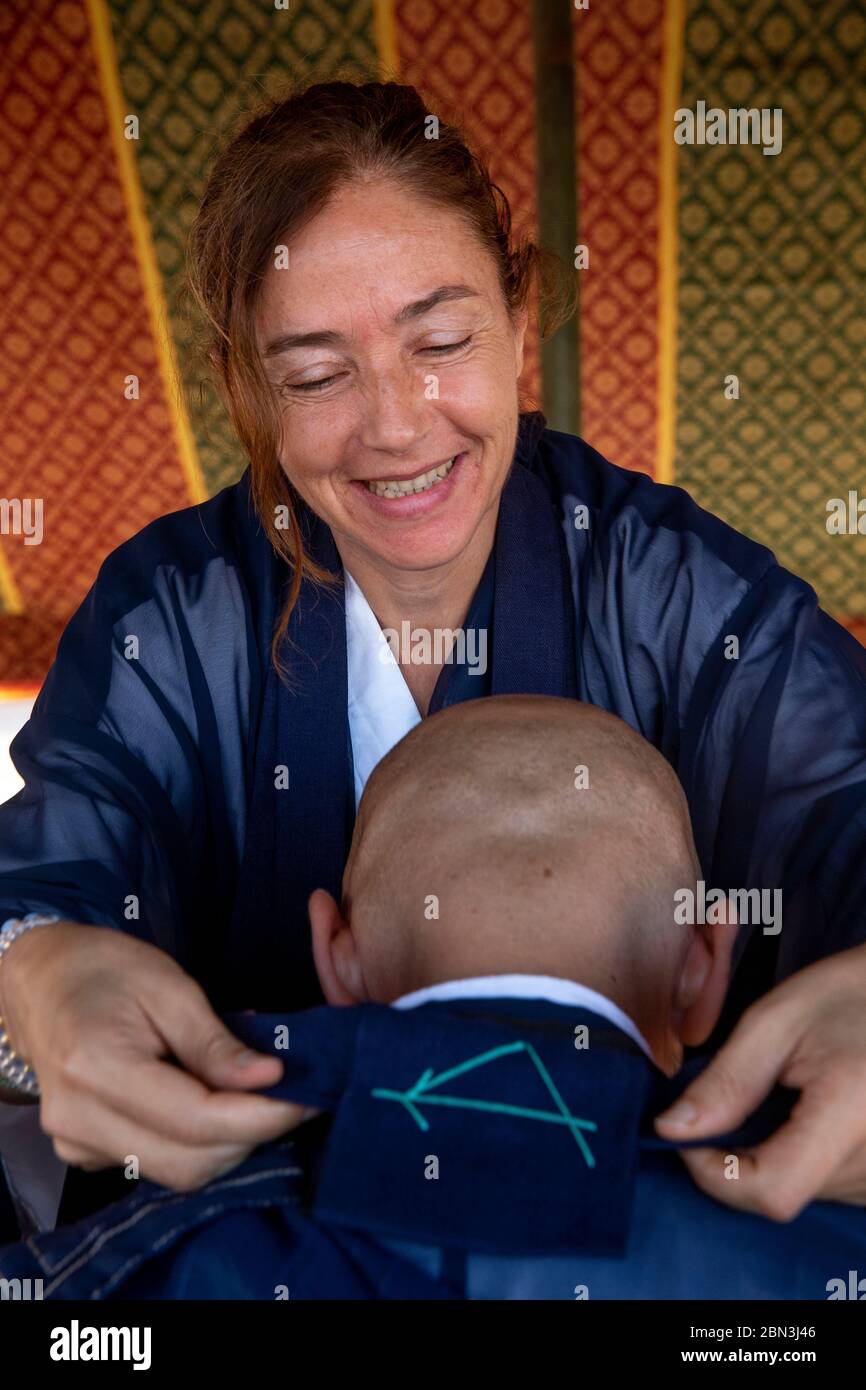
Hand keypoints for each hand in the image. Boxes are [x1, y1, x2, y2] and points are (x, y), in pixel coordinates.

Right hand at [0, 922, 306, 1190]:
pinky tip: (213, 1103)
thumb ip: (216, 1042)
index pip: (196, 1120)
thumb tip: (271, 1079)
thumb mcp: (169, 986)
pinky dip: (197, 1142)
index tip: (307, 1098)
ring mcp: (75, 1142)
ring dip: (228, 1144)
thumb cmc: (105, 969)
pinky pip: (155, 1163)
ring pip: (177, 1171)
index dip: (261, 1117)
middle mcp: (79, 1119)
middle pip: (189, 1162)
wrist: (39, 979)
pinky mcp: (82, 1152)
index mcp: (98, 1068)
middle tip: (294, 1098)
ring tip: (258, 1097)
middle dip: (252, 1136)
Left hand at [655, 943, 865, 1219]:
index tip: (691, 1129)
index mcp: (851, 1114)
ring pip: (799, 1193)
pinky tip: (810, 1114)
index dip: (715, 1170)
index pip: (771, 1191)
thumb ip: (724, 1083)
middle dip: (737, 1154)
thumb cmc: (847, 995)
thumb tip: (671, 1131)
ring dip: (770, 1154)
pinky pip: (823, 1187)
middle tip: (742, 1094)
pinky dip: (800, 1157)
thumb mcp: (775, 1023)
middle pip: (780, 1192)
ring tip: (787, 1096)